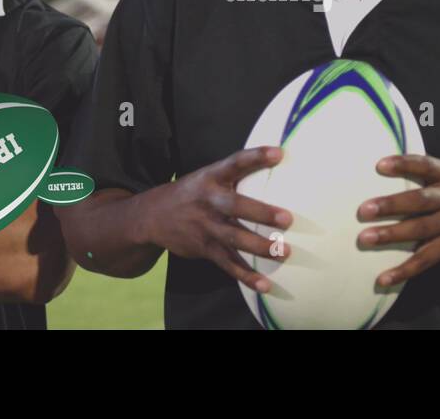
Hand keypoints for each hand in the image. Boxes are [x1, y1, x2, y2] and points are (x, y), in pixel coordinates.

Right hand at [142, 147, 292, 292]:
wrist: (152, 216)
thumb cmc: (195, 192)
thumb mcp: (208, 176)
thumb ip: (237, 172)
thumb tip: (280, 160)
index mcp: (212, 177)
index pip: (235, 163)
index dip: (256, 157)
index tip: (278, 153)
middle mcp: (208, 201)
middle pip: (236, 206)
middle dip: (261, 213)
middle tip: (287, 219)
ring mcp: (205, 227)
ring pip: (234, 238)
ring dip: (260, 247)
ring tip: (284, 252)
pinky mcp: (204, 248)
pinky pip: (228, 264)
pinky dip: (246, 276)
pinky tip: (265, 285)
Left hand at [357, 154, 439, 287]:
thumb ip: (425, 174)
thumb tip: (381, 168)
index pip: (425, 165)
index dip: (403, 164)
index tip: (379, 165)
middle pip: (419, 200)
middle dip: (391, 205)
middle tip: (364, 210)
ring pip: (420, 230)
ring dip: (391, 235)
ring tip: (364, 239)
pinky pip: (426, 259)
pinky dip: (403, 270)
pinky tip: (383, 278)